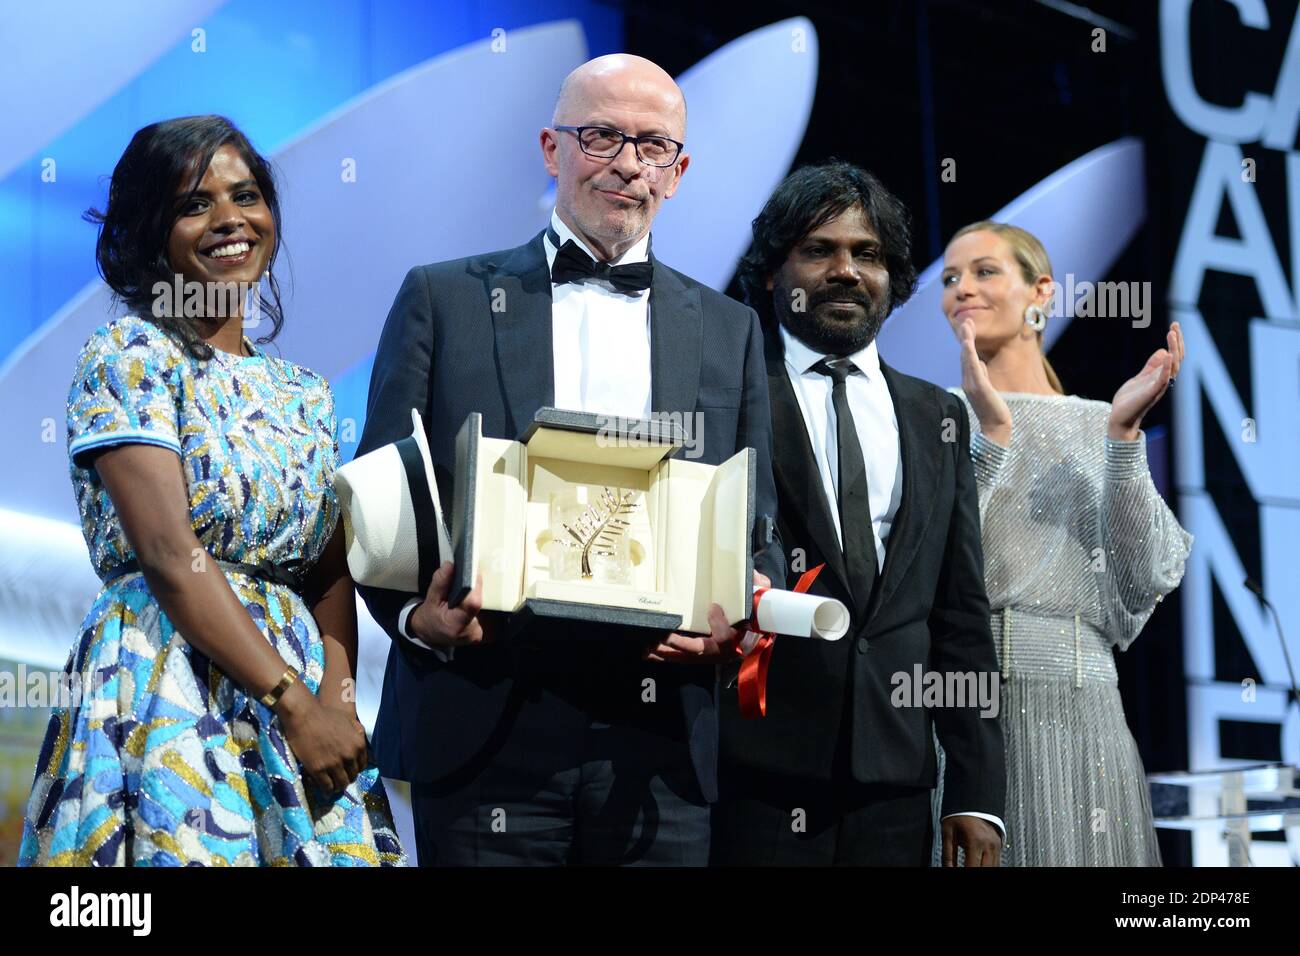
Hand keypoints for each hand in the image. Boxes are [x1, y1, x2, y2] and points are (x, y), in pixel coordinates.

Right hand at [275, 680, 368, 792]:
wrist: (304, 714)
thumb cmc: (325, 714)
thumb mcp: (349, 721)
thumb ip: (357, 733)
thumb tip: (360, 744)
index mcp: (358, 745)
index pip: (361, 767)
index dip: (353, 770)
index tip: (346, 771)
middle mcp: (349, 756)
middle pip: (352, 777)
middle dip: (344, 778)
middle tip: (336, 778)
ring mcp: (334, 764)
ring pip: (340, 785)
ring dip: (335, 786)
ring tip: (329, 784)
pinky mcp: (318, 770)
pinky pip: (326, 787)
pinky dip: (325, 790)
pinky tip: (321, 787)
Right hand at [408, 561, 495, 647]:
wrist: (430, 633)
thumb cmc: (429, 617)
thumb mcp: (430, 599)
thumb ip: (440, 582)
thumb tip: (450, 566)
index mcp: (454, 625)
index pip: (473, 604)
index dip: (475, 586)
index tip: (472, 573)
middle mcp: (469, 632)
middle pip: (480, 604)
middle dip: (473, 591)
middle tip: (464, 585)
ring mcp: (476, 634)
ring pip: (483, 608)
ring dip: (474, 599)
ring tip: (463, 597)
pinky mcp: (480, 632)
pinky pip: (483, 614)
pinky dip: (475, 606)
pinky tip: (467, 605)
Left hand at [642, 572, 770, 662]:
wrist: (756, 635)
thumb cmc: (754, 613)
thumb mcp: (760, 598)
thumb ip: (758, 587)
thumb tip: (753, 577)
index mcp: (737, 636)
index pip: (727, 636)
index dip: (719, 623)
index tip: (713, 607)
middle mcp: (722, 650)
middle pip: (699, 650)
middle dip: (678, 645)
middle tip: (661, 636)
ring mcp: (709, 655)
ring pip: (685, 657)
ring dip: (666, 653)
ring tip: (647, 646)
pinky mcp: (699, 657)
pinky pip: (680, 659)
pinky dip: (664, 657)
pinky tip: (648, 653)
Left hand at [941, 816, 1001, 867]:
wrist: (973, 798)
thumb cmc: (960, 812)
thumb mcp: (948, 831)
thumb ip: (948, 853)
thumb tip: (947, 867)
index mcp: (975, 840)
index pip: (972, 867)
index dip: (965, 871)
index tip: (957, 871)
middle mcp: (988, 843)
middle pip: (985, 869)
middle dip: (974, 870)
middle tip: (966, 867)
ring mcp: (996, 843)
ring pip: (993, 866)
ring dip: (983, 868)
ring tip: (971, 865)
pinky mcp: (999, 843)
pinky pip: (997, 861)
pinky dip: (989, 865)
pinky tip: (979, 864)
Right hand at [956, 318, 1011, 445]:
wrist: (996, 427)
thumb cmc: (993, 409)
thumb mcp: (988, 387)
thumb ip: (983, 374)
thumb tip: (980, 362)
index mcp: (970, 380)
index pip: (967, 357)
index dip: (967, 342)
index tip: (967, 327)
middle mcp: (968, 380)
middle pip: (965, 355)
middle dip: (965, 337)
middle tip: (965, 321)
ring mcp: (972, 384)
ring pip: (967, 358)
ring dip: (966, 341)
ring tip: (966, 326)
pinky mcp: (980, 387)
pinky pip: (973, 368)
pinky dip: (970, 354)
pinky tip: (968, 345)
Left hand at [1107, 321, 1184, 440]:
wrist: (1120, 418)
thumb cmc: (1130, 400)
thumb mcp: (1141, 377)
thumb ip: (1151, 366)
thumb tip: (1162, 350)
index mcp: (1161, 376)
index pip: (1174, 356)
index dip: (1176, 342)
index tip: (1174, 327)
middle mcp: (1163, 381)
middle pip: (1177, 359)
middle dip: (1178, 342)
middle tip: (1175, 325)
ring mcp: (1158, 387)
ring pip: (1173, 366)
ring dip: (1174, 350)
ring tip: (1172, 334)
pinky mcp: (1151, 393)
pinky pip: (1163, 379)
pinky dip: (1166, 367)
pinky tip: (1166, 354)